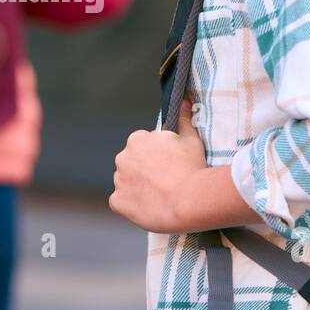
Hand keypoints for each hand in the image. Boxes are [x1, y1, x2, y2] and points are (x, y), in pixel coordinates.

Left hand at [109, 99, 207, 232]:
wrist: (189, 200)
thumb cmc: (192, 168)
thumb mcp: (191, 139)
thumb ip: (184, 119)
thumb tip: (184, 102)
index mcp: (137, 139)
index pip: (142, 145)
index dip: (157, 155)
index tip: (168, 164)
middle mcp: (122, 157)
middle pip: (132, 163)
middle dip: (144, 170)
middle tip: (165, 180)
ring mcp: (119, 180)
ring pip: (126, 182)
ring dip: (137, 187)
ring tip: (158, 195)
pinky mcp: (118, 201)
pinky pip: (121, 202)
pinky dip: (131, 205)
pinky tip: (148, 206)